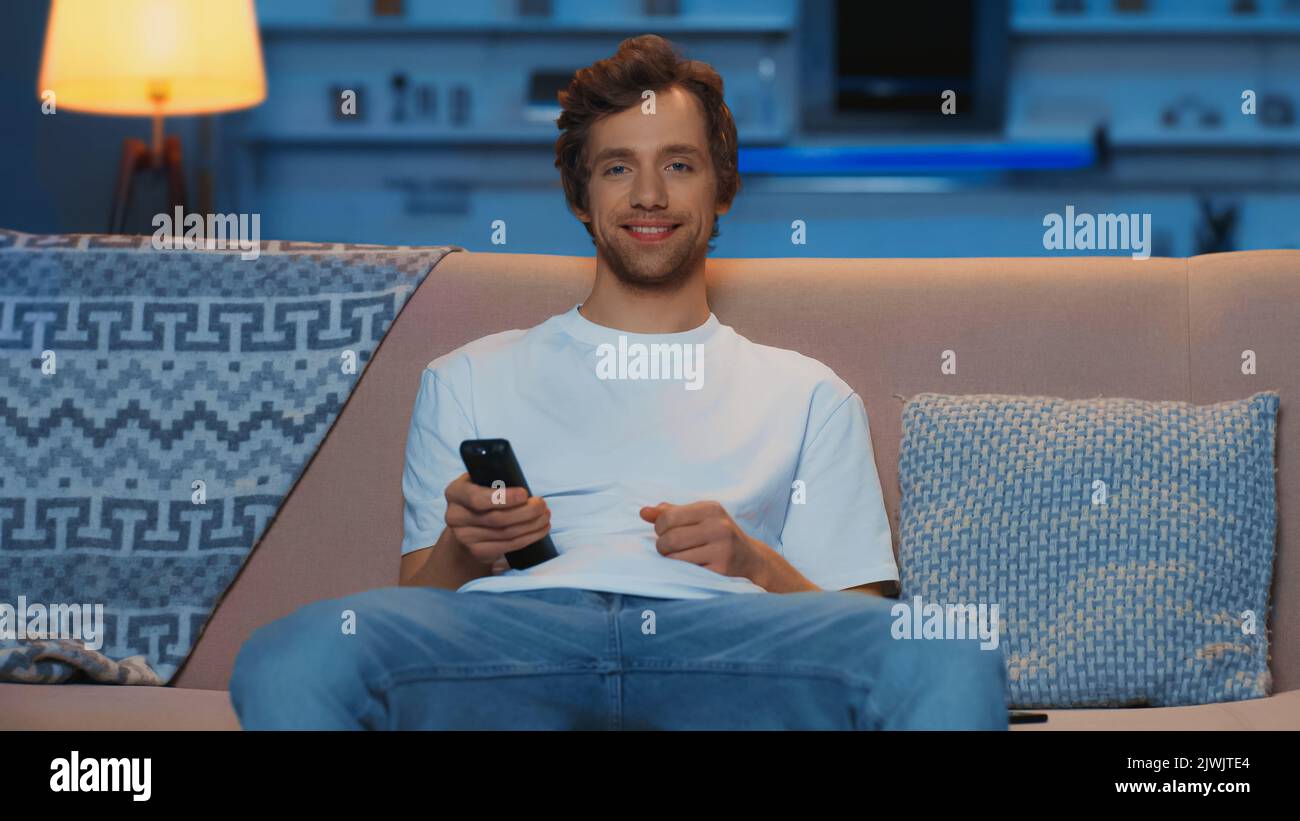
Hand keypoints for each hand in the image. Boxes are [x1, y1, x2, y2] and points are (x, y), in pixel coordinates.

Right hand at [444, 472, 550, 566]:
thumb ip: (494, 480)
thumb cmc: (482, 496)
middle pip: (496, 518)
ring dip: (531, 525)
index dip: (503, 498)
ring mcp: (465, 537)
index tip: (525, 494)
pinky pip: (508, 546)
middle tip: (542, 505)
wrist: (467, 524)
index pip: (478, 498)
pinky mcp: (477, 552)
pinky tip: (540, 530)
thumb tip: (522, 487)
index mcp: (455, 492)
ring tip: (545, 516)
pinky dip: (528, 538)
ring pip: (505, 534)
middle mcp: (455, 517)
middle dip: (526, 512)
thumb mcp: (481, 481)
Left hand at [639, 500, 760, 580]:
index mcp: (711, 509)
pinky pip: (686, 573)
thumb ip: (671, 513)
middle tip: (667, 549)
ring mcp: (722, 550)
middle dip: (662, 546)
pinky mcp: (721, 571)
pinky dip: (681, 572)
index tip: (665, 532)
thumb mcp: (699, 518)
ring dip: (670, 561)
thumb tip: (643, 512)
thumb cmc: (717, 536)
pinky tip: (690, 569)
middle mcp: (719, 527)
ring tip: (678, 558)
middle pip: (670, 538)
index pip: (668, 517)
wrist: (751, 560)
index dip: (659, 527)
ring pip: (675, 558)